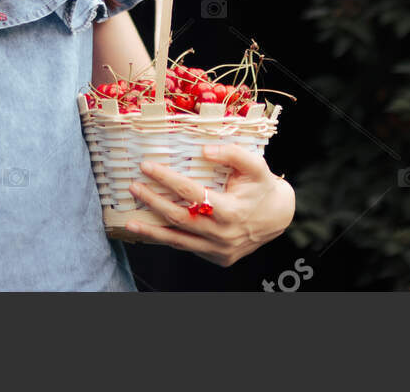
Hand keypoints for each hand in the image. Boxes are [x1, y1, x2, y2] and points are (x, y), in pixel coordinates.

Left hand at [121, 144, 294, 266]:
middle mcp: (223, 234)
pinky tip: (151, 233)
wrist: (279, 218)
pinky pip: (188, 248)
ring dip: (153, 232)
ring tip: (131, 223)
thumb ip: (232, 153)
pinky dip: (168, 241)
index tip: (147, 166)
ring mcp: (219, 250)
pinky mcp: (218, 258)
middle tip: (133, 187)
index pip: (191, 193)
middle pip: (180, 218)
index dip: (167, 179)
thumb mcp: (255, 165)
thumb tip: (204, 150)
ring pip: (179, 241)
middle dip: (153, 202)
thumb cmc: (263, 187)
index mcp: (231, 210)